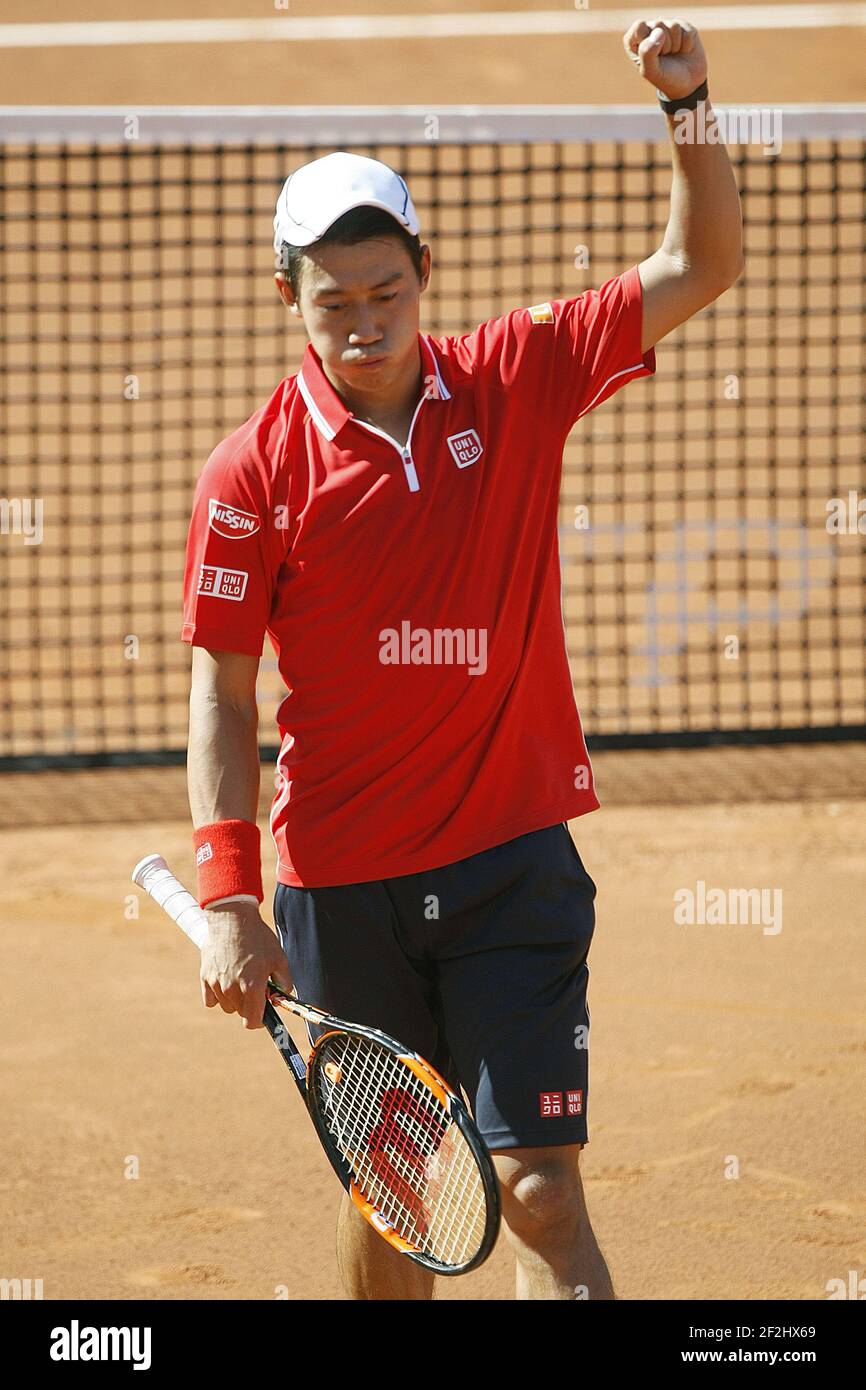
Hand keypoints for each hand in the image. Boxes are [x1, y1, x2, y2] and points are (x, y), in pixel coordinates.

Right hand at [200, 902, 293, 1029]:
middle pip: (240, 1013)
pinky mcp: (205, 977)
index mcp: (252, 986)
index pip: (252, 1022)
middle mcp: (232, 989)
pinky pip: (210, 1000)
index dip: (260, 1020)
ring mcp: (216, 984)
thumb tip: (282, 995)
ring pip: (226, 1006)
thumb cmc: (258, 937)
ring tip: (240, 978)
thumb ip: (285, 982)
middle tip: (254, 987)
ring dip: (234, 999)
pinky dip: (218, 995)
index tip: (262, 1013)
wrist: (232, 918)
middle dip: (249, 1005)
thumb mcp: (279, 958)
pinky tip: (225, 980)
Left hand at [622, 17, 706, 98]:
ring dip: (676, 45)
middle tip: (664, 57)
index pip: (639, 27)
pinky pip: (687, 31)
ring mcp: (667, 25)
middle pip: (658, 25)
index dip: (648, 41)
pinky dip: (687, 45)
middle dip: (664, 45)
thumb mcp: (651, 71)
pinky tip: (684, 51)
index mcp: (634, 39)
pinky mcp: (684, 26)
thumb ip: (647, 53)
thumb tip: (658, 31)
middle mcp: (650, 29)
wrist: (687, 83)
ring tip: (673, 54)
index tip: (652, 56)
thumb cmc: (664, 77)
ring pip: (674, 26)